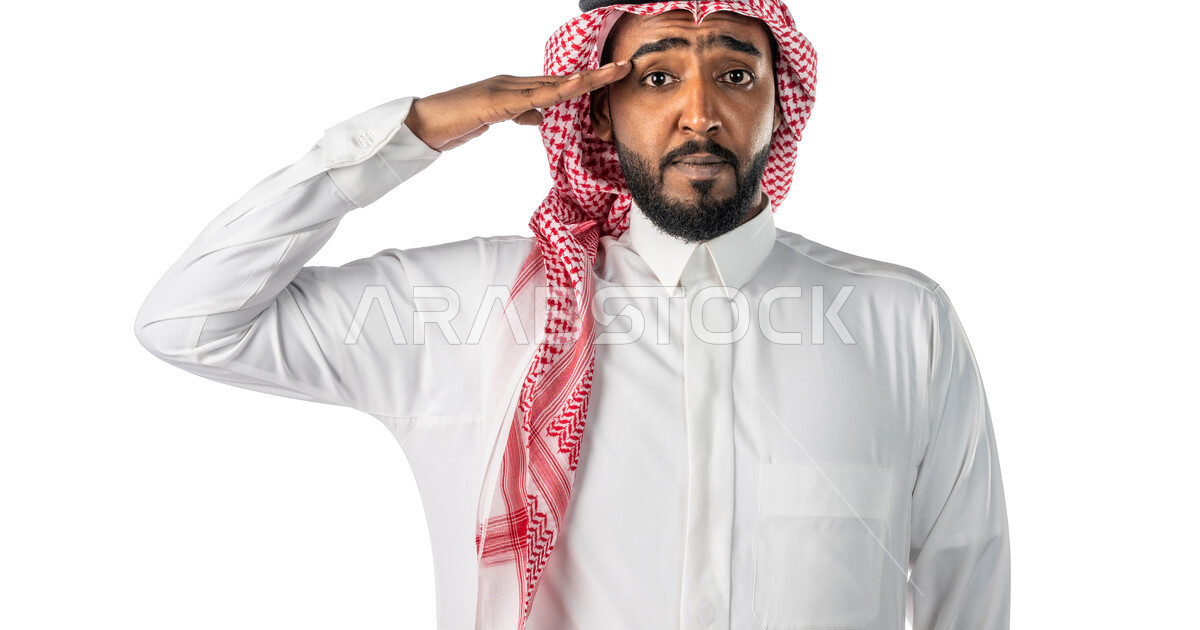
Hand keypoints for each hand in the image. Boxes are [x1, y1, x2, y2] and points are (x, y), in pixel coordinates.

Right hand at [404, 60, 630, 151]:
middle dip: (595, 75)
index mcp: (514, 88)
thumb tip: (541, 117)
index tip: (611, 77)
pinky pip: (532, 97)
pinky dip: (557, 92)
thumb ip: (518, 115)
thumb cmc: (455, 123)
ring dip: (585, 79)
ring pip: (552, 83)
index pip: (556, 84)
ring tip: (612, 73)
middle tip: (625, 67)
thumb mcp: (495, 120)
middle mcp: (512, 83)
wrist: (423, 123)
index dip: (585, 80)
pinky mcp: (496, 101)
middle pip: (561, 78)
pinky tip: (577, 87)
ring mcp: (504, 89)